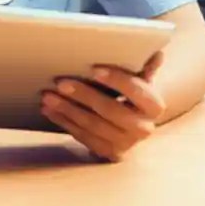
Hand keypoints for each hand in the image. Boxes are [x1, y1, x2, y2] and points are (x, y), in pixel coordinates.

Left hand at [42, 52, 166, 161]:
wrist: (130, 124)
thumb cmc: (130, 95)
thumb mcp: (139, 80)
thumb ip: (144, 67)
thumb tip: (157, 53)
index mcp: (154, 106)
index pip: (137, 91)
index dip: (116, 80)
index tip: (94, 69)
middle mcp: (144, 128)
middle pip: (111, 110)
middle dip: (84, 95)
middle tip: (60, 83)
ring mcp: (126, 143)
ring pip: (93, 126)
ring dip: (67, 110)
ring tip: (47, 96)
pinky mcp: (108, 152)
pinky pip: (83, 138)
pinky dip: (64, 122)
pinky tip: (49, 110)